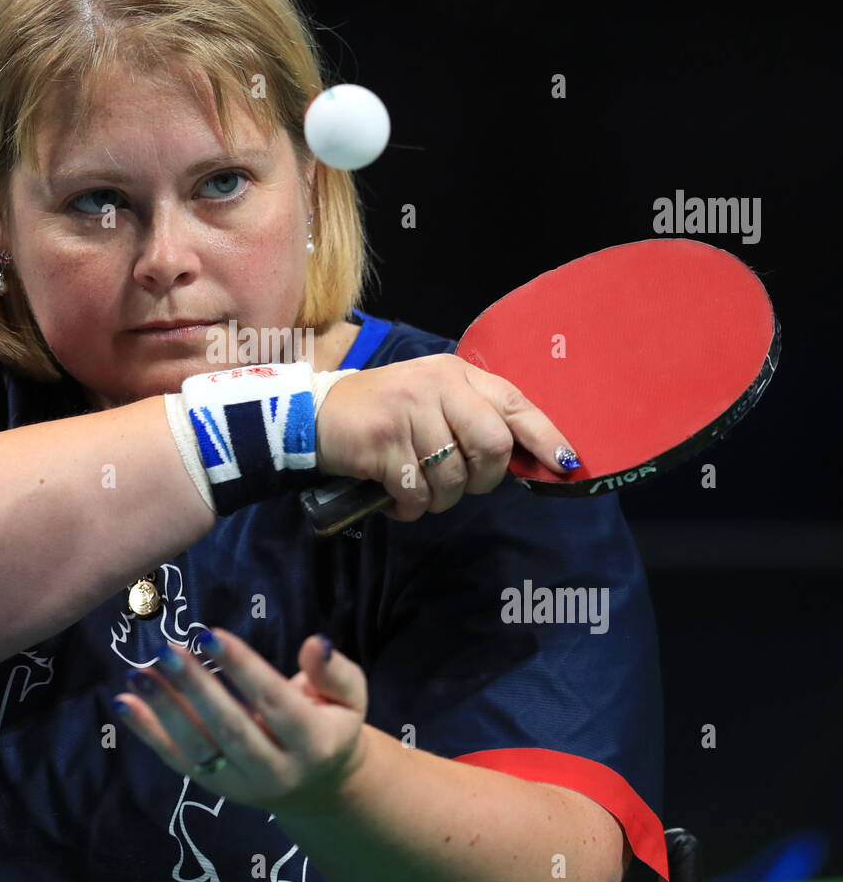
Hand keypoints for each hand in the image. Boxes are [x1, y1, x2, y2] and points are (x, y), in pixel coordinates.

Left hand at [112, 630, 368, 812]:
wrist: (322, 787)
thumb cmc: (332, 725)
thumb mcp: (350, 697)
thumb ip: (335, 672)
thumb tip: (316, 643)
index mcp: (314, 743)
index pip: (273, 701)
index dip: (241, 667)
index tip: (209, 634)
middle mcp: (277, 770)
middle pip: (231, 728)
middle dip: (195, 687)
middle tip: (166, 649)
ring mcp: (241, 785)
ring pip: (199, 748)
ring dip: (165, 710)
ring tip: (138, 673)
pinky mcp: (214, 787)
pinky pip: (177, 761)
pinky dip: (147, 734)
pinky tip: (122, 704)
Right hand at [316, 351, 575, 522]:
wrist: (314, 414)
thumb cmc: (384, 413)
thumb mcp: (431, 399)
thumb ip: (474, 419)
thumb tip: (526, 461)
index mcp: (457, 374)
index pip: (515, 404)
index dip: (545, 437)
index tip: (566, 464)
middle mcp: (437, 386)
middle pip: (493, 446)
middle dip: (483, 480)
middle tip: (460, 484)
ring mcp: (409, 412)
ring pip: (454, 478)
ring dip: (439, 499)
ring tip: (417, 487)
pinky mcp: (384, 442)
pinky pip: (417, 493)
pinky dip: (409, 508)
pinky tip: (394, 497)